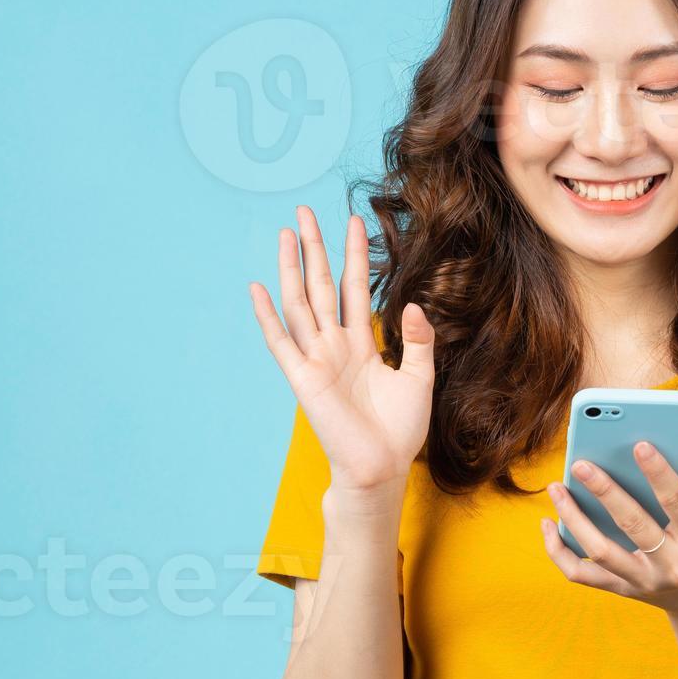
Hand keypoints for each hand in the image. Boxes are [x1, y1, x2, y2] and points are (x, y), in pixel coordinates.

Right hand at [248, 205, 434, 493]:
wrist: (382, 467)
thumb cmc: (400, 431)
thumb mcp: (419, 378)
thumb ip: (419, 341)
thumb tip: (413, 304)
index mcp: (362, 344)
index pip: (356, 289)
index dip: (355, 256)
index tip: (355, 222)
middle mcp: (335, 346)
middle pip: (322, 286)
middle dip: (315, 249)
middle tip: (306, 211)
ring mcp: (317, 359)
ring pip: (301, 304)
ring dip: (292, 269)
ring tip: (286, 234)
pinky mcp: (303, 379)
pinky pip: (281, 342)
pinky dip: (268, 316)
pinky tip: (258, 288)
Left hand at [541, 442, 677, 621]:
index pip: (676, 502)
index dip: (658, 473)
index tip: (639, 445)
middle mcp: (671, 565)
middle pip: (632, 525)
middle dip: (605, 492)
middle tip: (581, 464)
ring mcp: (643, 581)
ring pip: (600, 550)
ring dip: (573, 519)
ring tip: (557, 488)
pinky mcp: (622, 590)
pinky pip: (581, 574)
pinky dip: (559, 551)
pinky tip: (547, 524)